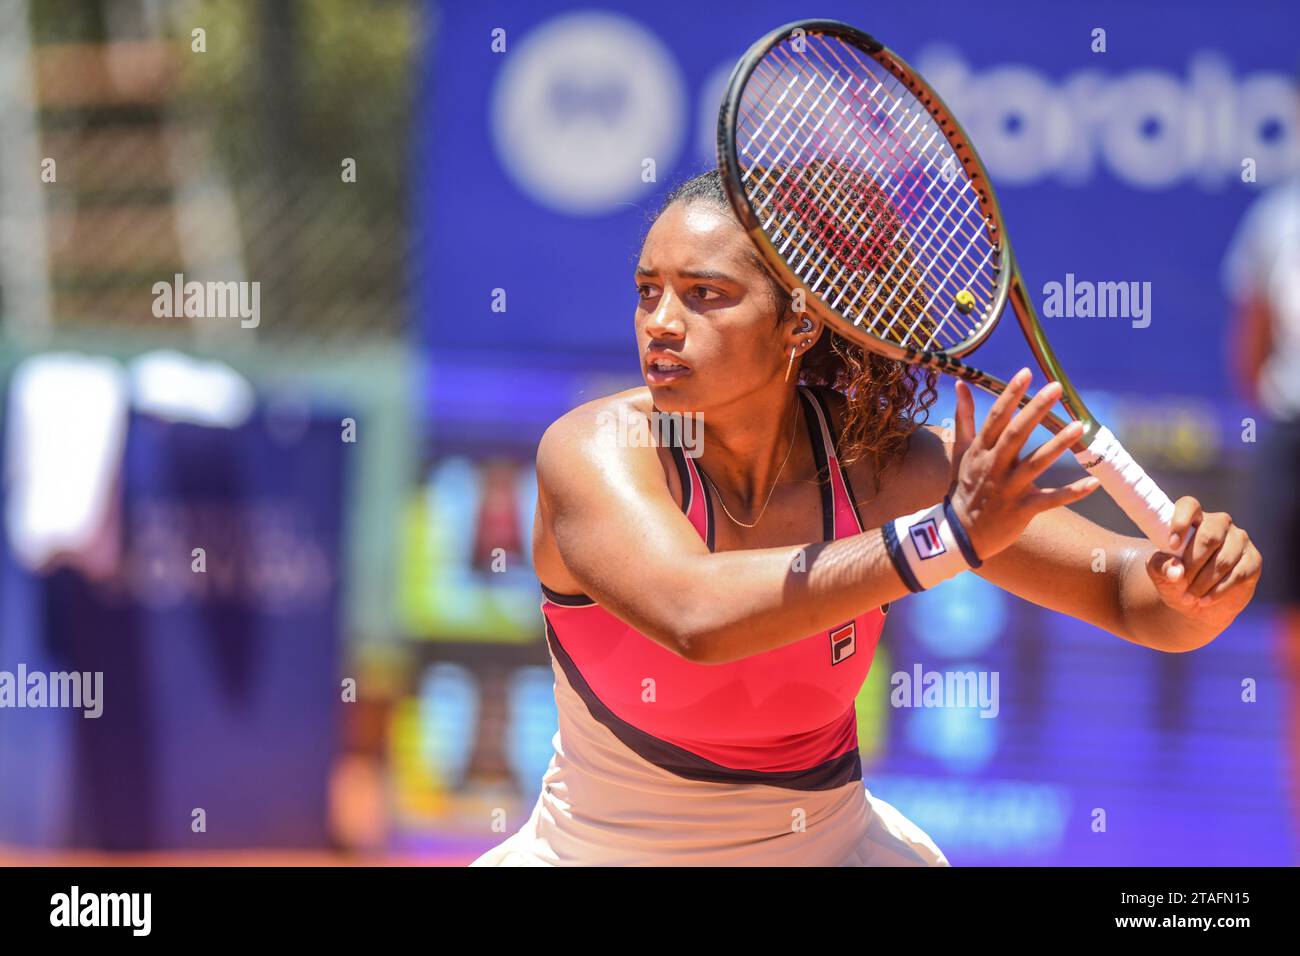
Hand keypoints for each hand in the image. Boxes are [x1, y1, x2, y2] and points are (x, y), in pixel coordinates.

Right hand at [947, 370, 1099, 559]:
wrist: (960, 534)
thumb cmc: (963, 488)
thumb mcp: (960, 452)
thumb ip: (964, 417)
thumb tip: (960, 384)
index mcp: (981, 451)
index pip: (996, 418)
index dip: (1010, 395)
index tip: (1026, 373)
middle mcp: (994, 467)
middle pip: (1016, 434)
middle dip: (1036, 410)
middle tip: (1057, 388)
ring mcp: (1008, 489)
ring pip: (1035, 464)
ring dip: (1057, 445)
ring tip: (1079, 426)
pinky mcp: (1022, 510)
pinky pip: (1050, 500)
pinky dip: (1072, 493)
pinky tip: (1093, 483)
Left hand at [1146, 498, 1260, 628]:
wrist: (1195, 602)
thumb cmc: (1174, 579)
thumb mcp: (1159, 573)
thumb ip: (1161, 567)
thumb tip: (1176, 571)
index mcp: (1193, 518)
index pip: (1189, 505)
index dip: (1180, 522)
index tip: (1172, 545)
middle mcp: (1219, 523)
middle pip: (1208, 536)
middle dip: (1192, 564)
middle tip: (1180, 583)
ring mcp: (1239, 540)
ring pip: (1223, 560)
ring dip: (1203, 582)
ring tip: (1188, 597)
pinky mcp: (1253, 560)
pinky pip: (1238, 574)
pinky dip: (1217, 591)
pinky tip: (1204, 601)